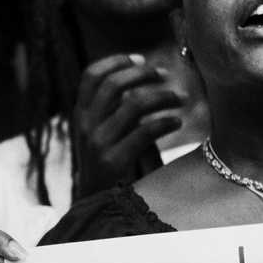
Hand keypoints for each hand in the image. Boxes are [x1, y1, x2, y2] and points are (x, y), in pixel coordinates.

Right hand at [73, 53, 183, 197]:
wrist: (94, 205)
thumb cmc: (108, 165)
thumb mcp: (101, 133)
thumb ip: (114, 110)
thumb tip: (142, 77)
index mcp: (80, 114)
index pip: (91, 75)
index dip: (116, 61)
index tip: (141, 57)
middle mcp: (84, 125)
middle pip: (114, 84)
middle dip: (144, 73)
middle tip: (166, 75)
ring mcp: (97, 143)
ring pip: (134, 104)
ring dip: (164, 96)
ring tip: (182, 99)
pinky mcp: (114, 160)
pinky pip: (146, 130)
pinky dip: (167, 121)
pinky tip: (178, 122)